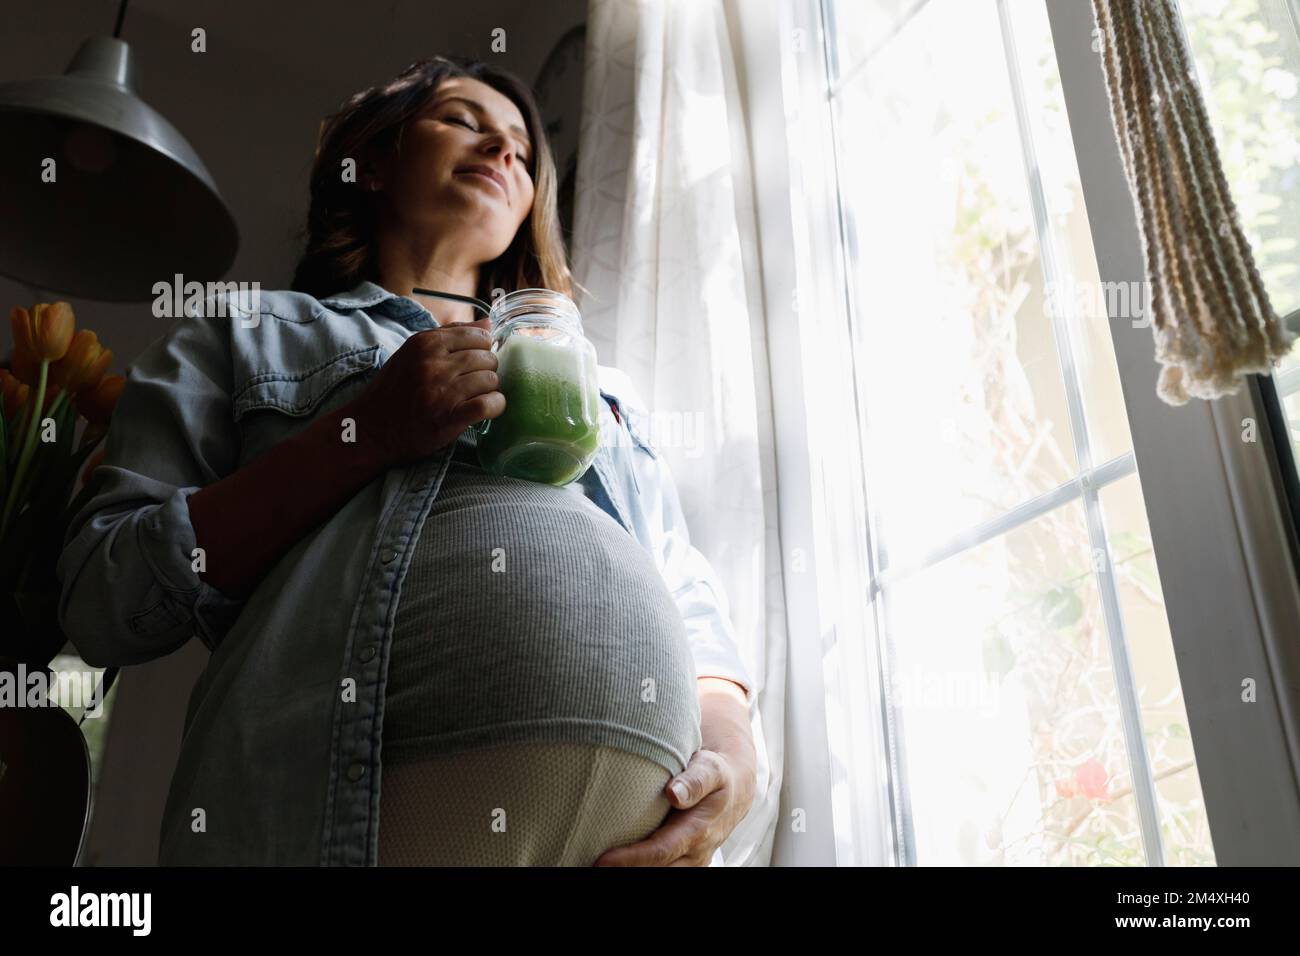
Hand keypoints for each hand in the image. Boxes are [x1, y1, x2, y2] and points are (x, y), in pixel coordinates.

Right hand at [348, 317, 504, 466]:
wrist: (370, 429)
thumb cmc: (394, 389)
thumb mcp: (414, 353)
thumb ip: (451, 335)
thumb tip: (489, 323)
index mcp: (426, 343)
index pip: (478, 336)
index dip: (482, 350)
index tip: (473, 362)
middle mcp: (434, 363)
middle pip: (487, 358)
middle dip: (486, 370)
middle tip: (473, 383)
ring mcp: (442, 391)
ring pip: (491, 380)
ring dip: (489, 390)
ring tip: (473, 397)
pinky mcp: (450, 417)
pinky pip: (489, 404)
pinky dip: (495, 406)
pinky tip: (485, 409)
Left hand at [593, 678, 756, 865]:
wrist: (733, 790)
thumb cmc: (717, 775)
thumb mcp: (711, 769)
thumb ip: (694, 780)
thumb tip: (674, 793)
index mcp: (698, 831)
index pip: (660, 852)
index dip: (630, 859)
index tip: (601, 859)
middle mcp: (694, 854)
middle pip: (654, 870)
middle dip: (622, 870)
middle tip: (586, 862)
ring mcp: (689, 863)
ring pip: (656, 873)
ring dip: (628, 870)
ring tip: (593, 863)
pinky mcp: (682, 864)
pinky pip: (660, 870)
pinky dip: (637, 867)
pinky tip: (614, 862)